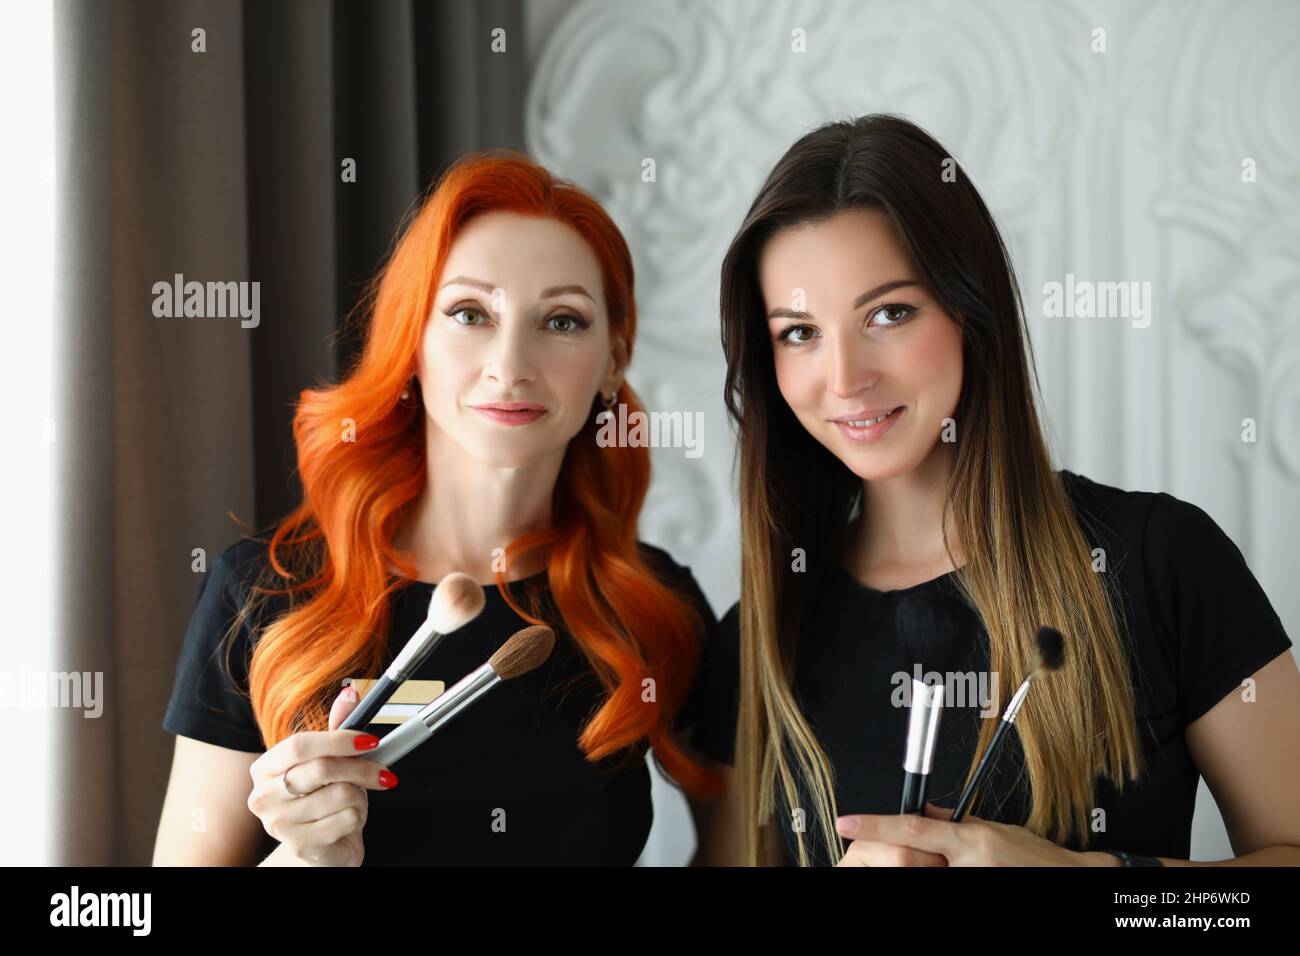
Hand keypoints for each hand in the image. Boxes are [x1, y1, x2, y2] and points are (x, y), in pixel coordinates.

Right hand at [247, 685, 396, 866]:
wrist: (319, 845)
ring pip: (340, 795)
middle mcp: (264, 796)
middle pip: (322, 769)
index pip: (300, 745)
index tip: (369, 741)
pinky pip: (346, 820)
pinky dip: (358, 817)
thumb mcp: (327, 761)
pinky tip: (350, 819)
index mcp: (265, 768)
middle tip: (382, 771)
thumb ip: (337, 728)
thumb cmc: (321, 798)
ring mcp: (278, 824)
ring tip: (355, 800)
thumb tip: (350, 694)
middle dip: (362, 768)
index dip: (339, 740)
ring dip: (360, 796)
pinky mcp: (300, 845)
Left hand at [833, 802, 1114, 866]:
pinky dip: (941, 874)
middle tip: (941, 858)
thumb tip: (922, 811)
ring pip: (927, 874)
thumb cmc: (1036, 859)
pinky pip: (944, 885)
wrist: (1072, 881)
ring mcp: (970, 885)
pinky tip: (969, 871)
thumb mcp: (993, 830)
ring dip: (935, 868)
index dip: (874, 826)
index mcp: (971, 840)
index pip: (911, 828)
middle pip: (913, 859)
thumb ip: (954, 823)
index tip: (845, 822)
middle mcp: (967, 865)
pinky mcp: (976, 898)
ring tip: (971, 866)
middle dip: (912, 858)